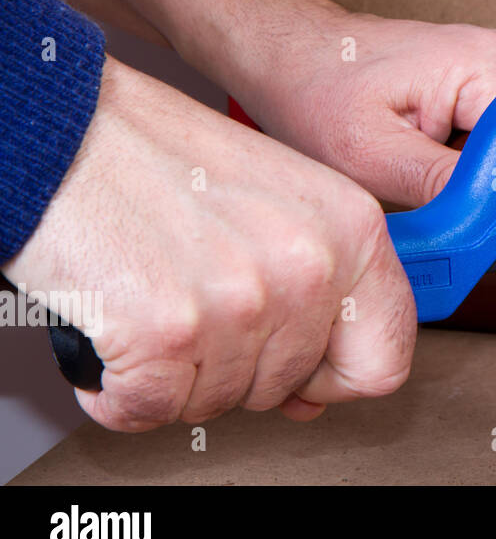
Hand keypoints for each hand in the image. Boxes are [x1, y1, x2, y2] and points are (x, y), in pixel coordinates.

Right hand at [3, 57, 415, 430]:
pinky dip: (119, 391)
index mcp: (353, 229)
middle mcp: (310, 265)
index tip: (304, 369)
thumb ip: (316, 292)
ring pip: (218, 403)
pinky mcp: (169, 331)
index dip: (335, 378)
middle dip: (236, 365)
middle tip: (196, 304)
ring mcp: (244, 301)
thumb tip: (316, 392)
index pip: (384, 359)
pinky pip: (149, 410)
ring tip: (154, 299)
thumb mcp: (279, 203)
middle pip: (289, 386)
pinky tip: (115, 333)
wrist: (67, 127)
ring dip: (176, 374)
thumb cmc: (162, 154)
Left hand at [229, 6, 495, 207]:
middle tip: (422, 187)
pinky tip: (424, 150)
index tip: (463, 211)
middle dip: (483, 185)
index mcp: (486, 63)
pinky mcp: (485, 81)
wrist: (292, 58)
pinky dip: (464, 159)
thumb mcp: (371, 156)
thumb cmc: (316, 89)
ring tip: (415, 161)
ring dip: (471, 173)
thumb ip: (444, 185)